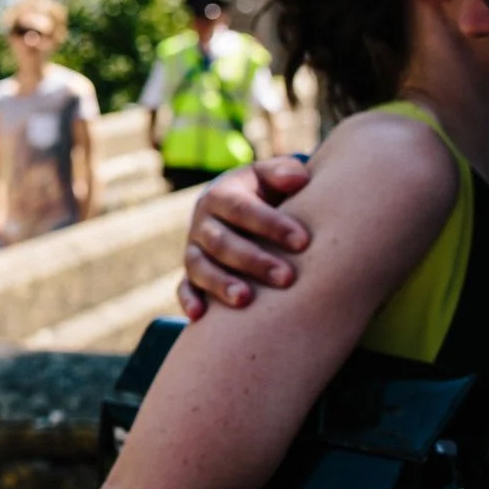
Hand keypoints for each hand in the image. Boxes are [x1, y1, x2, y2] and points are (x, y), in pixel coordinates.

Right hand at [176, 156, 312, 319]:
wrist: (241, 212)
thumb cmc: (266, 194)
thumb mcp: (271, 177)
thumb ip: (285, 172)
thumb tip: (299, 178)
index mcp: (220, 195)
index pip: (241, 208)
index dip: (270, 224)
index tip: (304, 241)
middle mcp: (201, 223)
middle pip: (220, 241)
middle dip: (253, 260)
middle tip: (287, 277)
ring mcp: (194, 250)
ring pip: (199, 267)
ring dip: (221, 283)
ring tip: (246, 300)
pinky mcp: (191, 275)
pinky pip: (184, 288)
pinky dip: (188, 301)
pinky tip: (200, 316)